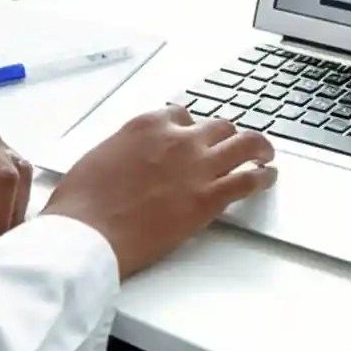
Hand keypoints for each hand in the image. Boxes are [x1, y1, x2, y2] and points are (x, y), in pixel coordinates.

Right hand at [41, 105, 276, 278]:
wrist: (86, 235)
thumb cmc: (81, 204)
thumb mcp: (98, 158)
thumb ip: (126, 150)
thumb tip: (132, 157)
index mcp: (146, 126)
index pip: (181, 114)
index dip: (190, 127)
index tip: (193, 135)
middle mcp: (177, 139)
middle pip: (218, 126)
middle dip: (225, 136)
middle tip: (232, 145)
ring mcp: (197, 167)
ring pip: (244, 144)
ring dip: (259, 147)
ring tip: (265, 154)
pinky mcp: (209, 198)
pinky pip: (249, 180)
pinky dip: (264, 177)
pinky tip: (268, 178)